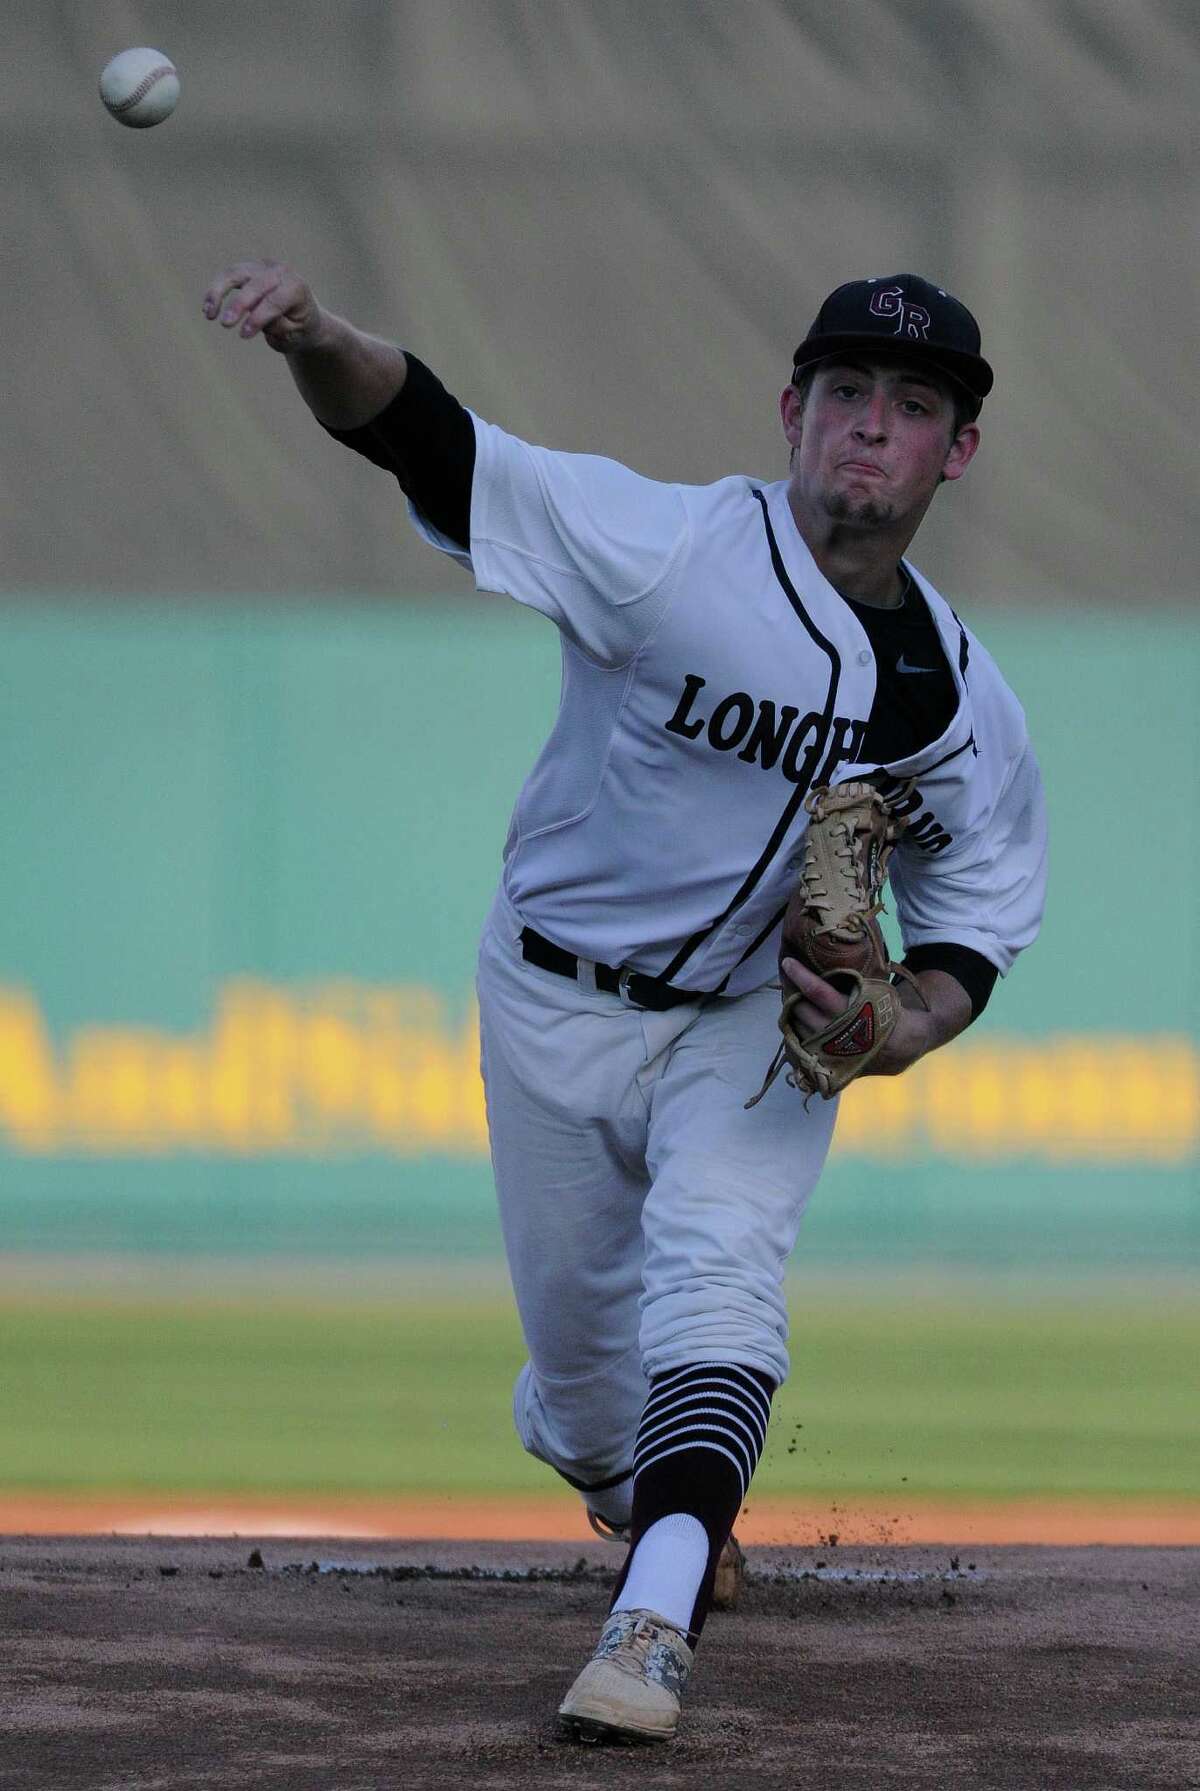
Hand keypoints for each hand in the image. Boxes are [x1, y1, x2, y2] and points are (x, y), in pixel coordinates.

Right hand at [202, 259, 324, 352]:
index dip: (259, 318)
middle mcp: (281, 272)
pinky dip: (216, 290)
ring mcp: (263, 267)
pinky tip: (207, 309)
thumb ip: (277, 326)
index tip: (243, 335)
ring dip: (219, 292)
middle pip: (256, 284)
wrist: (302, 316)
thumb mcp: (293, 335)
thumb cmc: (298, 329)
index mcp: (297, 289)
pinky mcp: (249, 268)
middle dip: (239, 304)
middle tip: (225, 324)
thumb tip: (254, 316)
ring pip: (236, 273)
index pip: (276, 301)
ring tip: (208, 314)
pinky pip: (228, 275)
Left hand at [779, 956, 936, 1077]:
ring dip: (793, 1016)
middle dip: (794, 997)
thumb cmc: (886, 1012)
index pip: (818, 992)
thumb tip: (829, 959)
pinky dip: (798, 1035)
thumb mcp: (876, 992)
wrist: (902, 1047)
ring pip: (798, 1030)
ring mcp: (830, 1053)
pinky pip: (802, 1049)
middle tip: (790, 985)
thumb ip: (852, 983)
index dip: (800, 976)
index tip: (787, 963)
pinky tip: (799, 1024)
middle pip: (802, 1011)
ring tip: (795, 1003)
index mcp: (851, 1013)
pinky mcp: (827, 1065)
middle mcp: (837, 1034)